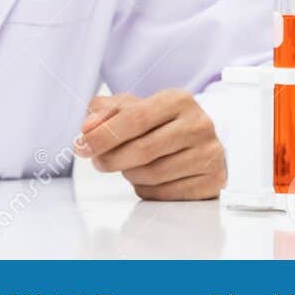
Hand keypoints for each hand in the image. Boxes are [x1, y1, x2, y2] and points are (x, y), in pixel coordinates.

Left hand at [73, 90, 226, 199]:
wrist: (198, 138)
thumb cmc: (158, 122)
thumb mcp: (131, 106)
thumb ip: (103, 112)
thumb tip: (87, 128)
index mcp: (178, 100)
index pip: (134, 118)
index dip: (104, 135)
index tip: (81, 146)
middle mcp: (199, 125)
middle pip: (143, 150)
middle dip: (111, 158)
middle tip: (97, 161)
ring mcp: (210, 154)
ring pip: (153, 174)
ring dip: (129, 173)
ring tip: (127, 165)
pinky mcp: (213, 181)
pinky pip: (165, 193)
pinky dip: (145, 188)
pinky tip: (146, 178)